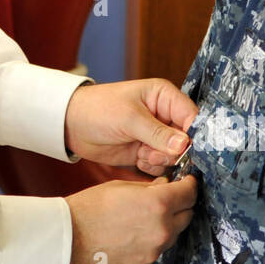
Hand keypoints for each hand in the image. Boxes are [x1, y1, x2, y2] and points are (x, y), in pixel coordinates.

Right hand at [63, 176, 196, 263]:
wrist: (66, 240)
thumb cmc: (88, 210)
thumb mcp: (120, 187)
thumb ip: (148, 188)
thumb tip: (164, 186)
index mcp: (157, 204)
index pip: (190, 193)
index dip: (189, 185)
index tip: (186, 182)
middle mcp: (162, 229)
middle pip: (187, 215)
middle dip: (180, 204)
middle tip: (166, 197)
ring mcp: (154, 250)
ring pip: (172, 233)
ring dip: (166, 223)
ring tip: (143, 216)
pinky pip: (156, 248)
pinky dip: (150, 239)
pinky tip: (132, 232)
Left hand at [64, 79, 197, 174]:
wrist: (71, 125)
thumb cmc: (98, 109)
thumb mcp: (129, 118)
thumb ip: (158, 133)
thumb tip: (185, 145)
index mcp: (164, 96)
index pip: (192, 116)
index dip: (193, 135)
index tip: (186, 150)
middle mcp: (164, 115)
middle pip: (187, 140)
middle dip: (174, 152)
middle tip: (153, 153)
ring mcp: (155, 135)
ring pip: (175, 155)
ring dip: (161, 160)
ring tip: (142, 154)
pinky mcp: (146, 151)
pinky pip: (161, 165)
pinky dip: (152, 166)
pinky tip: (137, 159)